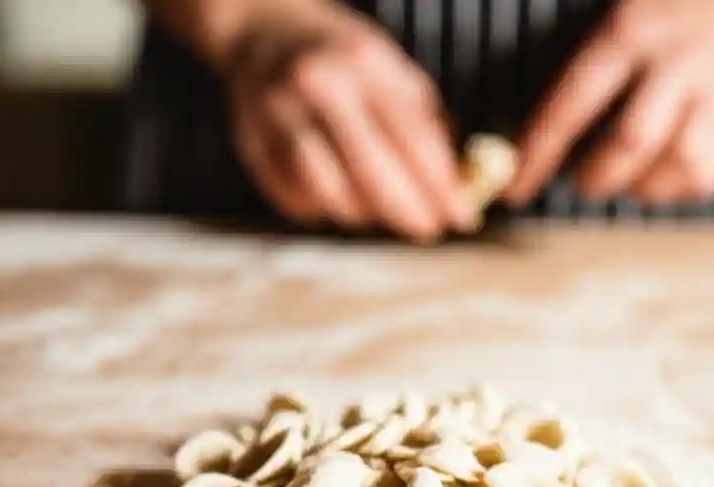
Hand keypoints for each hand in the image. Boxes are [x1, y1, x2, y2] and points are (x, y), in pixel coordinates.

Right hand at [218, 1, 470, 239]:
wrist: (263, 32)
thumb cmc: (343, 60)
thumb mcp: (391, 71)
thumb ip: (427, 123)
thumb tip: (460, 186)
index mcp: (362, 62)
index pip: (411, 135)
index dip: (440, 185)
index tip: (461, 215)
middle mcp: (317, 85)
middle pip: (369, 170)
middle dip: (406, 211)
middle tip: (428, 229)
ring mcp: (278, 115)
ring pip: (330, 193)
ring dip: (364, 214)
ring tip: (380, 209)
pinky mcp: (252, 144)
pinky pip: (297, 199)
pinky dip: (325, 210)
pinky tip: (340, 199)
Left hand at [506, 0, 713, 205]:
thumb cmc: (667, 8)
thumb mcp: (621, 17)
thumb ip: (584, 72)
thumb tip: (526, 141)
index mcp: (630, 32)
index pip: (573, 102)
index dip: (540, 151)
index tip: (516, 188)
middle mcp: (675, 62)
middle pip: (632, 139)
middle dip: (598, 176)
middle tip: (583, 182)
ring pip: (679, 162)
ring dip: (643, 188)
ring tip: (628, 179)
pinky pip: (709, 174)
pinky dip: (678, 188)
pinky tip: (664, 176)